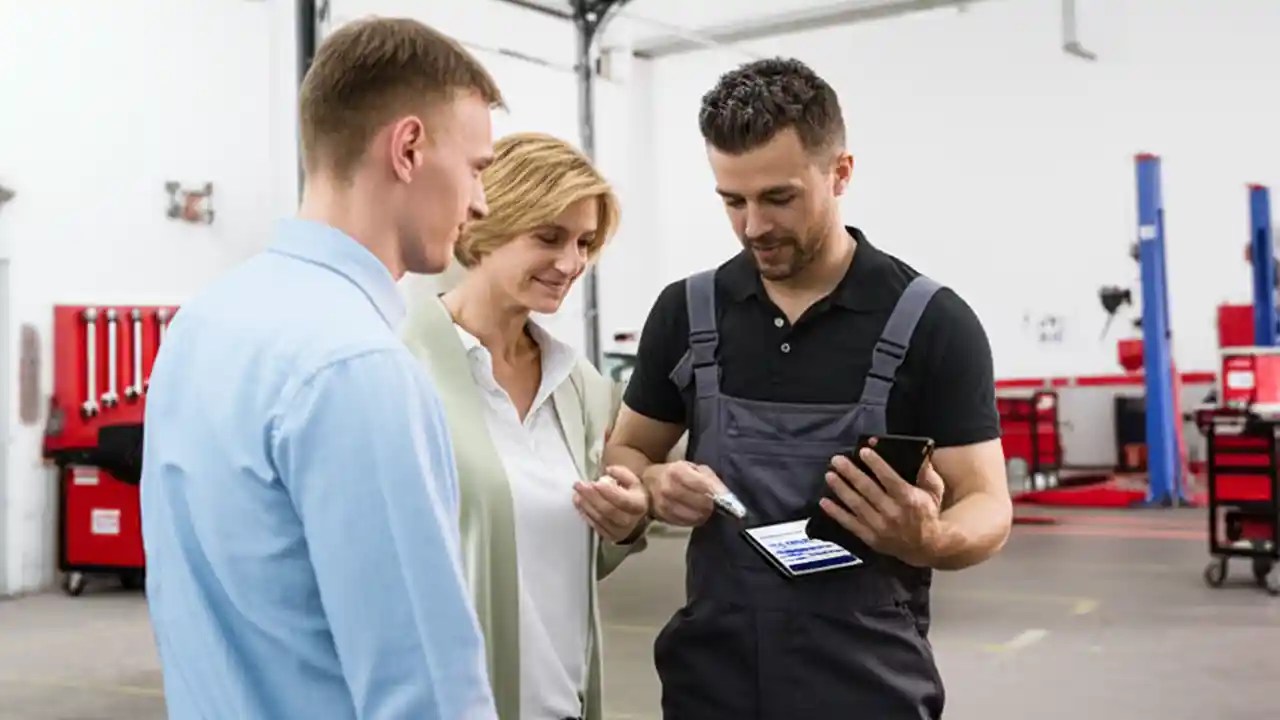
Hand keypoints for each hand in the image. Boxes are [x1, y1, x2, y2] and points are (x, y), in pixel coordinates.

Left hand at [573, 466, 648, 542]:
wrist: (636, 515)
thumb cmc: (633, 496)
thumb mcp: (633, 480)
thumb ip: (621, 473)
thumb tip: (609, 470)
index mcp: (639, 504)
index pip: (622, 500)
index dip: (608, 491)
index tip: (596, 482)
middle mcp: (630, 520)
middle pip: (608, 509)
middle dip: (591, 496)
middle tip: (579, 485)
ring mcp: (619, 531)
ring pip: (600, 518)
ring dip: (585, 505)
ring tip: (577, 493)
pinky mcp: (610, 536)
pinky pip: (595, 526)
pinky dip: (585, 514)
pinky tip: (579, 504)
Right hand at [644, 461, 725, 526]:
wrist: (648, 482)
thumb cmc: (675, 473)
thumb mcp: (692, 467)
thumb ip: (709, 478)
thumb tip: (726, 496)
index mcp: (677, 471)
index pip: (704, 486)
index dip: (720, 494)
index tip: (732, 501)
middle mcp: (669, 489)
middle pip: (702, 503)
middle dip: (714, 505)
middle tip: (718, 504)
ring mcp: (665, 505)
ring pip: (696, 516)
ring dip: (706, 514)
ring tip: (706, 508)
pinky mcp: (664, 518)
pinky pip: (688, 523)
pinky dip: (696, 520)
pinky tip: (696, 513)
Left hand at [819, 447, 945, 567]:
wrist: (926, 547)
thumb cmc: (928, 513)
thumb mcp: (934, 491)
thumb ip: (926, 473)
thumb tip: (918, 453)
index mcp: (908, 499)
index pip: (889, 478)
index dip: (876, 464)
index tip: (863, 451)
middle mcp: (893, 513)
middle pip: (868, 489)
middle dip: (851, 473)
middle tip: (837, 460)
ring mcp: (880, 527)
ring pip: (856, 505)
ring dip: (841, 489)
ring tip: (829, 475)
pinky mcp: (870, 538)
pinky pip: (850, 524)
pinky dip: (836, 513)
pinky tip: (824, 502)